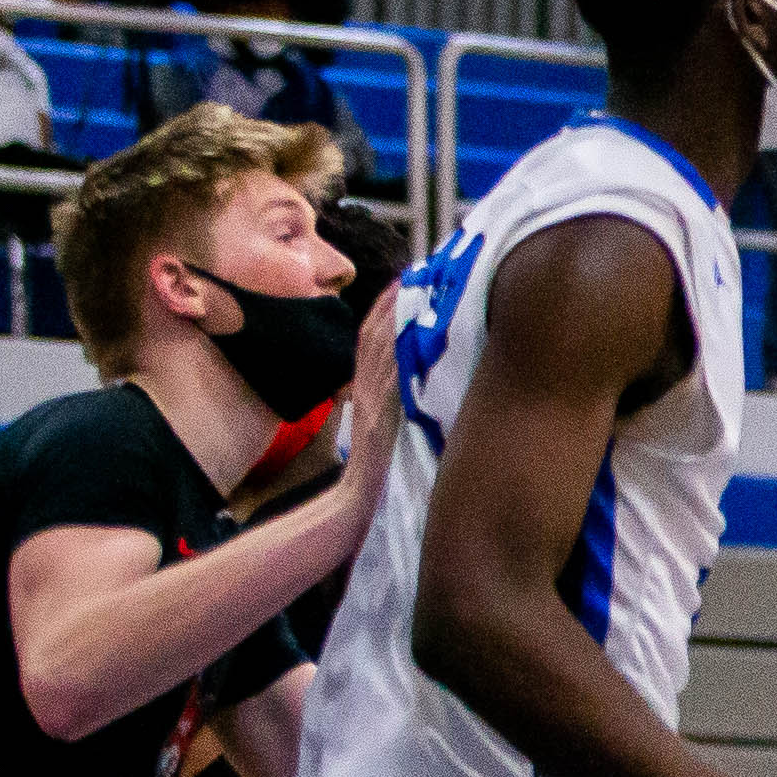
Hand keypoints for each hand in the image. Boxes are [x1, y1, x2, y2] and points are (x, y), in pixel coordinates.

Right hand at [343, 294, 402, 504]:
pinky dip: (401, 354)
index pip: (368, 339)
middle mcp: (365, 392)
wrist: (357, 504)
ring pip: (381, 350)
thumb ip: (392, 401)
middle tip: (416, 272)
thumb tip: (414, 379)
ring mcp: (372, 405)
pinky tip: (416, 333)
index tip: (403, 282)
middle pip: (374, 335)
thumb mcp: (380, 426)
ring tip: (419, 290)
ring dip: (399, 317)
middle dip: (394, 301)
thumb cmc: (376, 470)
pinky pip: (391, 381)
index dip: (384, 308)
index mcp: (363, 392)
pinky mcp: (383, 420)